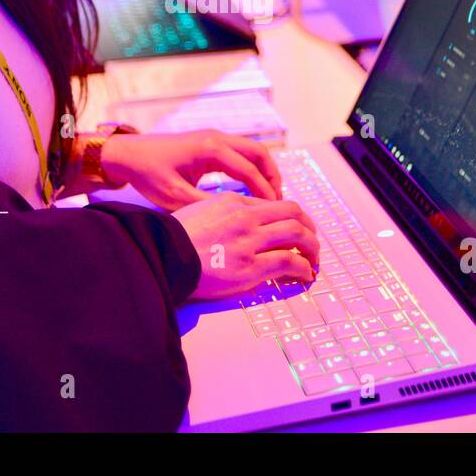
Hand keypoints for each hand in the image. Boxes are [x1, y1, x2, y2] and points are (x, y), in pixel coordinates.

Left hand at [100, 129, 283, 210]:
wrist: (128, 154)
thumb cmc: (148, 174)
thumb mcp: (176, 197)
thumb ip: (206, 207)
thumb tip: (235, 219)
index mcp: (211, 149)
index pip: (251, 170)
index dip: (266, 192)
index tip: (275, 212)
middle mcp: (217, 138)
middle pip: (260, 154)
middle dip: (273, 178)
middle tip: (279, 203)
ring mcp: (214, 137)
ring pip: (252, 150)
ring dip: (264, 171)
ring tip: (270, 197)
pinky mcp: (210, 141)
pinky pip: (240, 152)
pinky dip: (251, 167)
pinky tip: (251, 187)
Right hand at [172, 192, 318, 299]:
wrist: (162, 256)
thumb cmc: (174, 238)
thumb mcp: (200, 211)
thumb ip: (225, 213)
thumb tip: (245, 221)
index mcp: (233, 202)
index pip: (274, 204)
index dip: (292, 216)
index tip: (296, 227)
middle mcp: (246, 218)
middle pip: (293, 214)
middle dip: (309, 227)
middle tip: (312, 241)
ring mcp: (249, 242)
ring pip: (297, 235)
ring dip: (312, 248)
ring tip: (314, 259)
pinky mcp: (250, 267)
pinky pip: (288, 262)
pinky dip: (304, 267)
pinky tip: (306, 274)